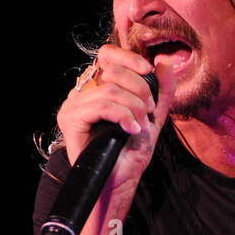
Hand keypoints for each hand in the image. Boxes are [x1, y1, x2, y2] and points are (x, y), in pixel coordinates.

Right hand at [56, 46, 177, 205]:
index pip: (108, 54)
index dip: (129, 58)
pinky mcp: (70, 117)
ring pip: (109, 89)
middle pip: (112, 69)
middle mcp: (83, 91)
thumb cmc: (132, 151)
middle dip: (139, 90)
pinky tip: (129, 130)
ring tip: (139, 126)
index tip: (148, 71)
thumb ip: (162, 89)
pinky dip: (122, 116)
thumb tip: (164, 60)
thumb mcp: (153, 115)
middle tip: (147, 113)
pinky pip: (101, 105)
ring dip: (133, 108)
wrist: (120, 180)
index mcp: (99, 86)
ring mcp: (74, 104)